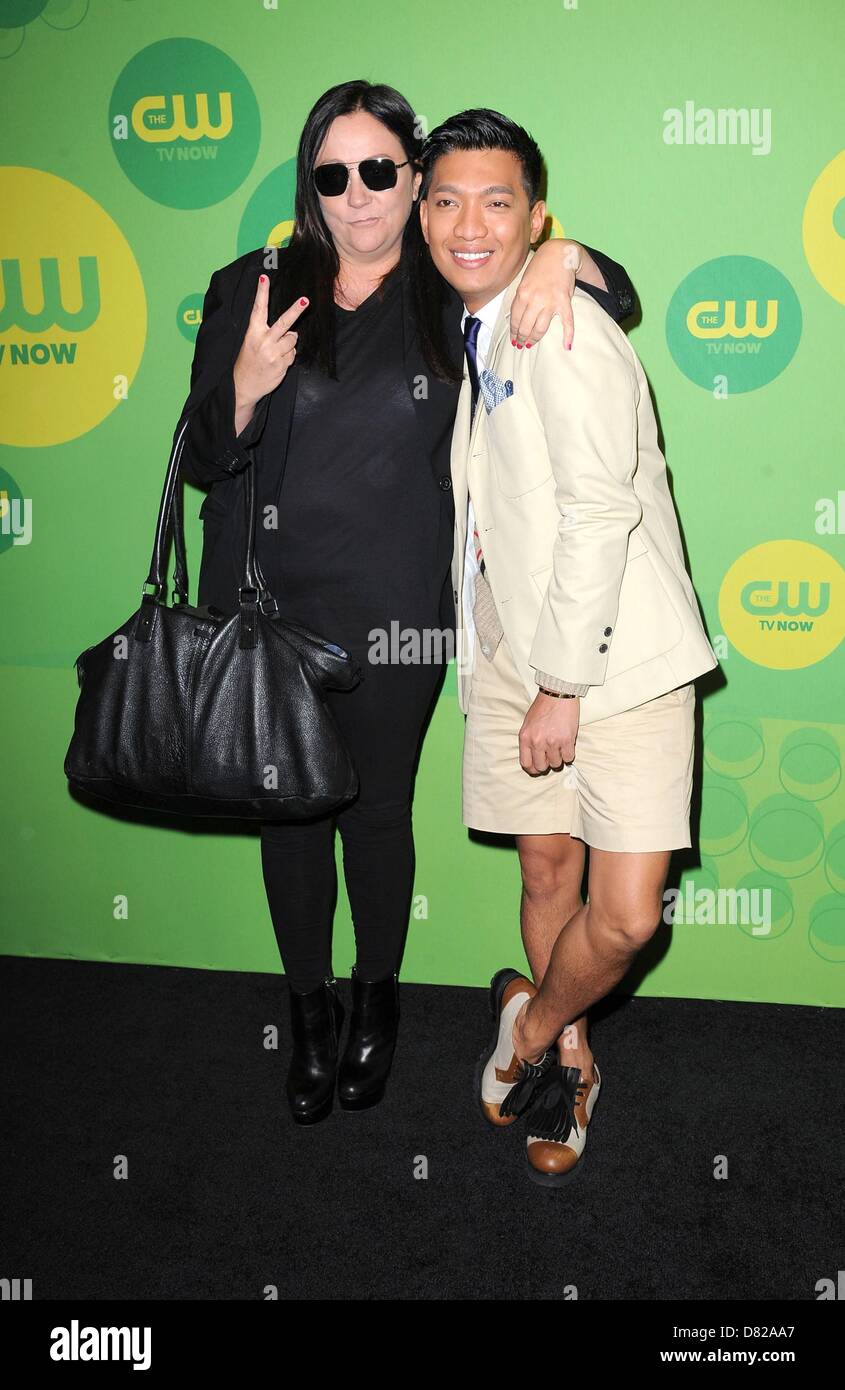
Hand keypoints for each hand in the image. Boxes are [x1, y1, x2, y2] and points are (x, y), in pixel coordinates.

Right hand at [233, 276, 308, 415]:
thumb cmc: (249, 361)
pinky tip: (277, 362)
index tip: (264, 278)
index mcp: (253, 333)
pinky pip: (293, 354)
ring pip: (293, 339)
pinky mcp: (281, 365)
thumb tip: (291, 330)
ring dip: (289, 343)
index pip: (258, 309)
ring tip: (277, 351)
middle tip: (305, 300)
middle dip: (295, 310)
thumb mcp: (251, 343)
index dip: (262, 293)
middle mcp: (263, 341)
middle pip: (284, 322)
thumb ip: (268, 333)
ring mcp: (273, 354)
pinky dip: (288, 356)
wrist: (243, 386)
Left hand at [509, 240, 582, 349]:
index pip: (515, 319)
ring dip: (534, 339)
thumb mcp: (524, 280)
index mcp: (522, 293)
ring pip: (540, 328)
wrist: (559, 254)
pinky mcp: (564, 301)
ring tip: (530, 345)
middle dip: (522, 338)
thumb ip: (521, 298)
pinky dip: (568, 335)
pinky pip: (567, 322)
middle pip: (526, 327)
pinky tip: (567, 346)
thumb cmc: (540, 267)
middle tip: (521, 344)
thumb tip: (517, 318)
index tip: (514, 338)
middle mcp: (535, 299)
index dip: (514, 331)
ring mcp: (550, 301)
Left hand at [518, 692, 579, 773]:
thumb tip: (533, 758)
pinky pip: (568, 758)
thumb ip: (529, 740)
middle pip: (541, 767)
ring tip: (559, 748)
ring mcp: (552, 742)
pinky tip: (567, 746)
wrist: (558, 694)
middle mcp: (537, 742)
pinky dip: (569, 754)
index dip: (533, 769)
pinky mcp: (566, 740)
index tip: (538, 768)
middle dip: (547, 764)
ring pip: (556, 764)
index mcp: (525, 738)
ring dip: (559, 759)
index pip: (526, 764)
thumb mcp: (528, 724)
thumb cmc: (543, 707)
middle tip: (551, 757)